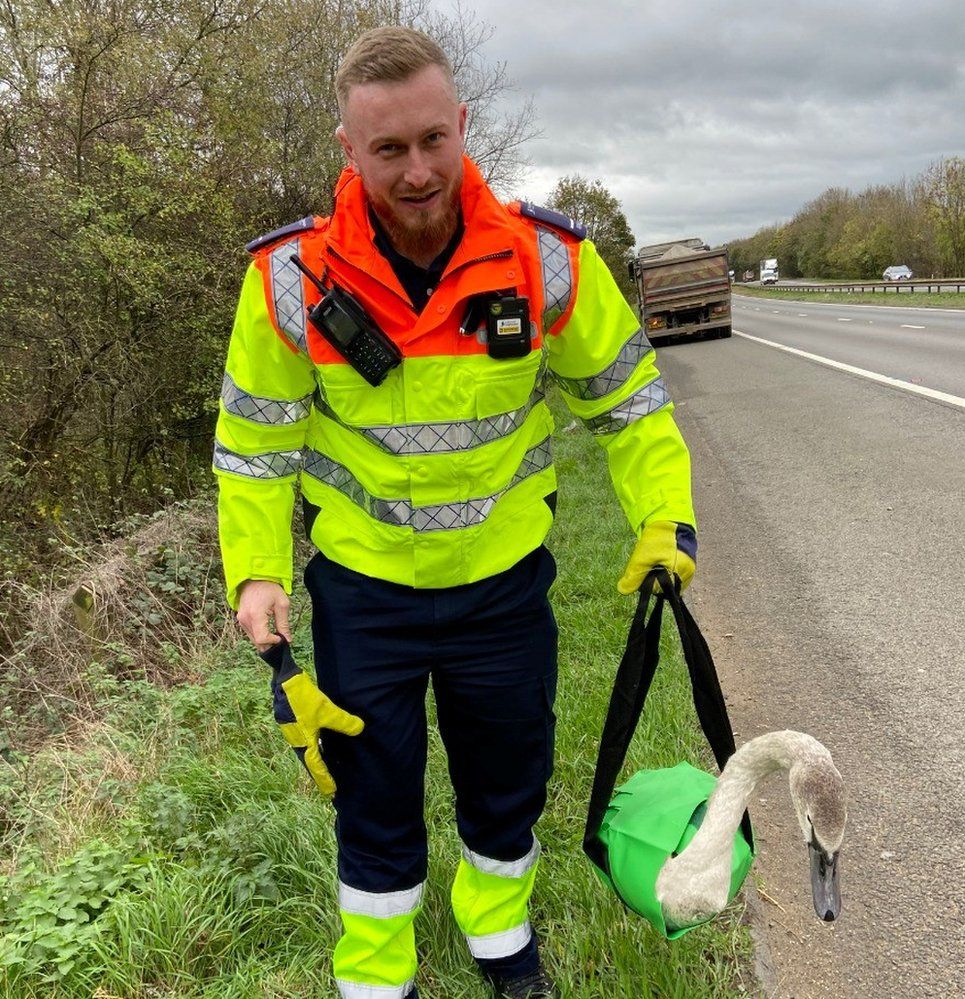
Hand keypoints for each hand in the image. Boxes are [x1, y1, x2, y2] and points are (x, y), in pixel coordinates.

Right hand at [236, 579, 290, 649]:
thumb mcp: (282, 604)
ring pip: (253, 639)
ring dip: (264, 640)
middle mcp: (245, 619)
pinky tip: (267, 630)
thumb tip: (287, 639)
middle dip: (269, 644)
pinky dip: (259, 635)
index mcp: (255, 615)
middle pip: (257, 642)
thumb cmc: (269, 588)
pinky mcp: (241, 619)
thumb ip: (284, 624)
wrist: (255, 578)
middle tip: (280, 638)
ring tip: (275, 633)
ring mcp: (241, 620)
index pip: (262, 638)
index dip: (273, 642)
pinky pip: (250, 633)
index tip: (281, 638)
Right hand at [261, 640, 363, 794]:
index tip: (332, 793)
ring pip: (308, 754)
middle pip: (311, 764)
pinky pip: (306, 743)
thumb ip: (343, 722)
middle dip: (321, 775)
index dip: (325, 780)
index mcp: (304, 744)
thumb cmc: (303, 699)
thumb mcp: (327, 710)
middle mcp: (298, 742)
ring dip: (318, 762)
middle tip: (330, 787)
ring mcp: (295, 734)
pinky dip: (315, 749)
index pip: (317, 768)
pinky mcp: (294, 725)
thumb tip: (360, 729)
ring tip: (328, 768)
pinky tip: (321, 744)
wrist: (284, 684)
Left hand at [617, 521, 696, 594]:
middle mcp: (687, 575)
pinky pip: (673, 574)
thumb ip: (633, 576)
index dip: (646, 580)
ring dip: (659, 571)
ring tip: (657, 556)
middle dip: (653, 576)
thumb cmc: (658, 538)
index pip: (657, 590)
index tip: (644, 566)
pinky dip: (665, 568)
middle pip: (663, 586)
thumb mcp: (642, 557)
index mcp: (679, 574)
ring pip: (667, 580)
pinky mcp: (688, 565)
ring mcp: (689, 570)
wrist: (671, 521)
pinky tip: (662, 557)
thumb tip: (622, 590)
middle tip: (650, 560)